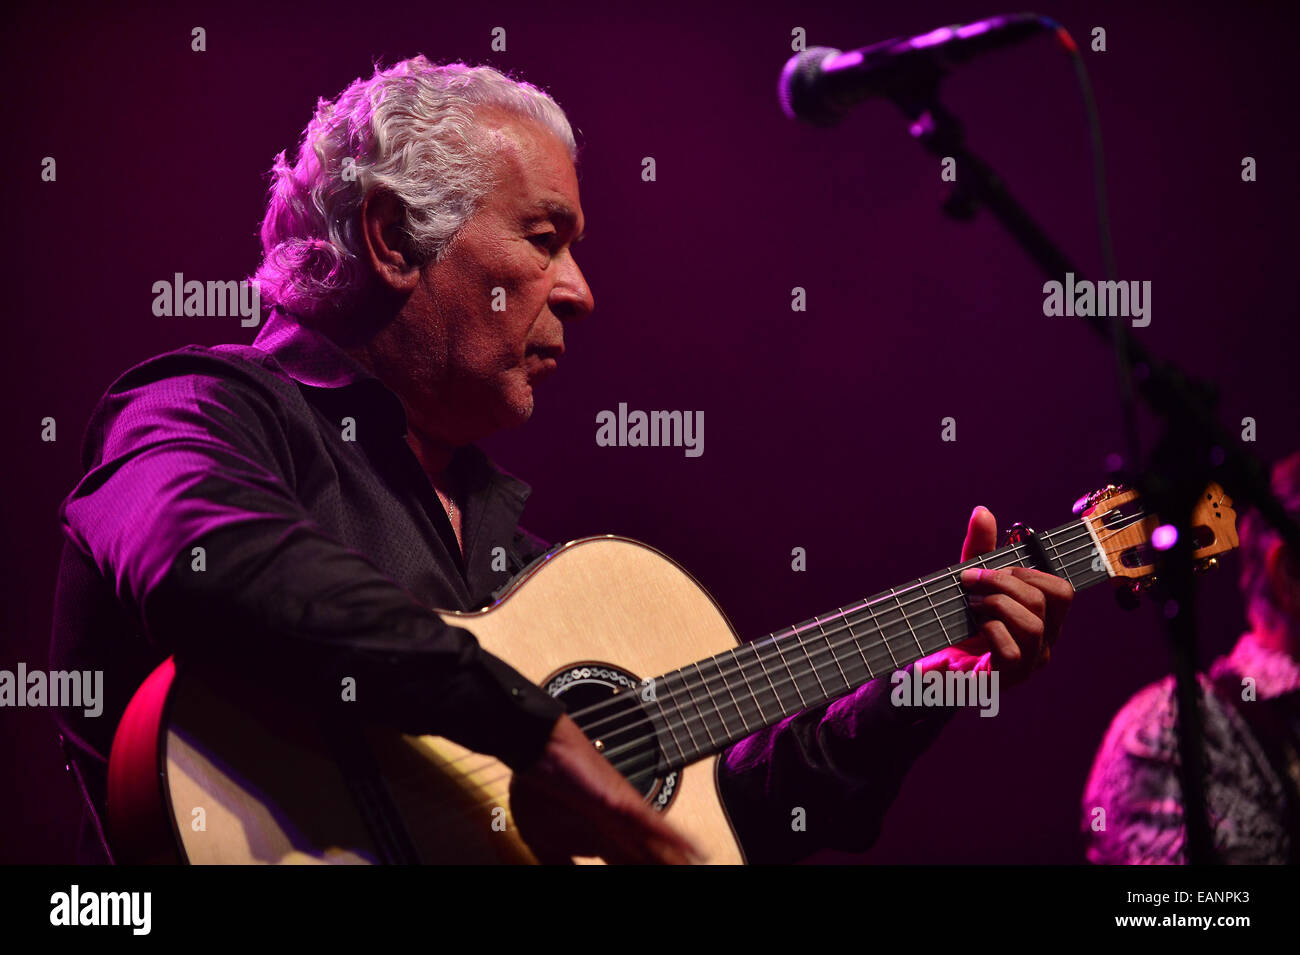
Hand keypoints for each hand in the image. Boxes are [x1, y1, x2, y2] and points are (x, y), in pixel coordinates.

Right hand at [509, 713, 704, 863]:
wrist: (535, 752)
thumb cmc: (538, 790)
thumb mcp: (543, 843)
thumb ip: (562, 865)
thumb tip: (572, 877)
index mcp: (603, 839)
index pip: (630, 867)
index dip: (645, 874)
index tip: (667, 878)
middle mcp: (619, 828)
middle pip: (651, 861)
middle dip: (668, 869)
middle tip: (693, 875)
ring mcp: (624, 814)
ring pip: (661, 849)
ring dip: (679, 862)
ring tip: (701, 867)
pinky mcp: (623, 802)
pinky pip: (654, 824)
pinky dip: (677, 840)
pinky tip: (698, 852)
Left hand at [918, 505, 1073, 686]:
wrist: (933, 663)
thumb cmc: (958, 623)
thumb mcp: (969, 582)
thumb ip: (979, 550)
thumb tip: (982, 512)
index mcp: (1043, 616)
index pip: (1061, 590)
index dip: (1028, 572)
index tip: (989, 569)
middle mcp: (1044, 639)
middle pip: (1048, 600)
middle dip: (1005, 582)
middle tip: (972, 582)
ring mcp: (1030, 660)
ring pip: (1033, 624)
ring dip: (996, 604)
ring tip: (972, 605)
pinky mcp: (1009, 677)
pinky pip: (1013, 651)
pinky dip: (991, 632)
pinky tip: (975, 629)